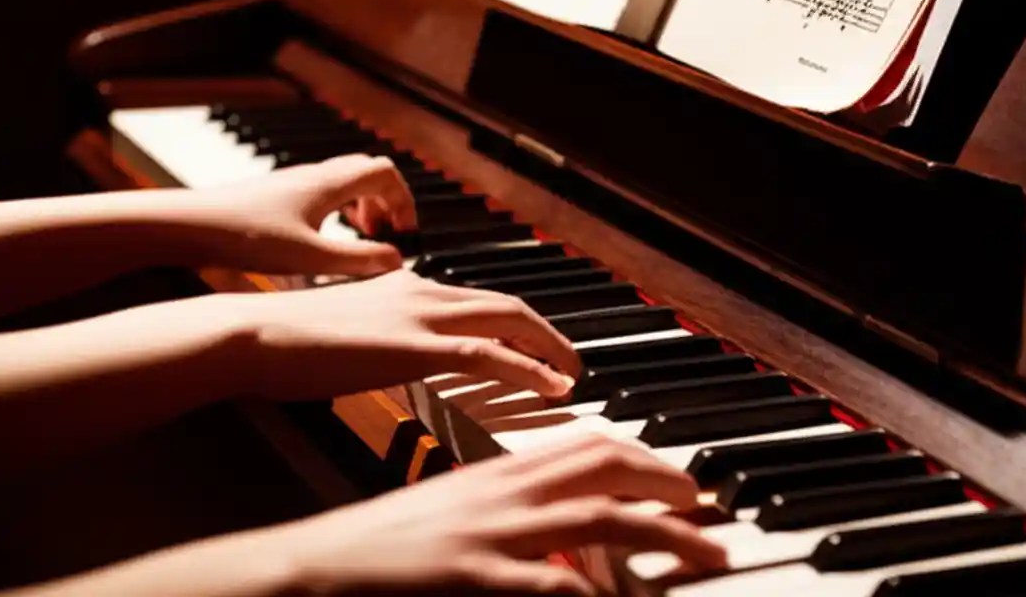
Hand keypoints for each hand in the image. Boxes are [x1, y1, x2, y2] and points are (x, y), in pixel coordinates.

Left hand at [193, 154, 415, 276]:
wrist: (188, 225)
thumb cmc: (244, 237)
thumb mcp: (310, 258)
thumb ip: (359, 261)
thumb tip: (398, 262)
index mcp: (329, 184)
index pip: (387, 174)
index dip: (405, 202)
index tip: (406, 234)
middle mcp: (314, 175)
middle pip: (368, 172)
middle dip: (386, 202)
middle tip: (386, 234)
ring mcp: (294, 182)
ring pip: (344, 181)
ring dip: (363, 205)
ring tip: (361, 237)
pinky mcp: (277, 195)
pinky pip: (322, 191)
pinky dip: (338, 210)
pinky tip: (324, 240)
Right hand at [227, 268, 579, 399]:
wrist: (255, 333)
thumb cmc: (288, 339)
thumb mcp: (348, 328)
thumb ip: (383, 333)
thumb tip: (397, 348)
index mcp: (406, 287)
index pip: (478, 299)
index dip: (516, 321)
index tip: (535, 342)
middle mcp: (423, 292)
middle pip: (507, 304)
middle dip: (546, 332)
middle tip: (569, 359)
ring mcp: (422, 316)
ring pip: (509, 321)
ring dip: (549, 348)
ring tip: (572, 374)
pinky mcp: (416, 345)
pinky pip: (489, 355)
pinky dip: (530, 369)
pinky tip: (552, 386)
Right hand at [268, 433, 725, 595]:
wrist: (318, 563)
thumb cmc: (387, 542)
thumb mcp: (458, 509)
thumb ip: (513, 506)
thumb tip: (567, 520)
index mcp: (500, 471)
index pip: (587, 443)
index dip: (644, 456)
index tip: (681, 478)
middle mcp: (503, 492)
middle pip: (605, 465)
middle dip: (667, 481)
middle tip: (707, 506)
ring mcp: (490, 532)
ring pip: (596, 516)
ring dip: (661, 533)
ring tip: (703, 553)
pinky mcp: (469, 575)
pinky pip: (545, 579)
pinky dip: (589, 589)